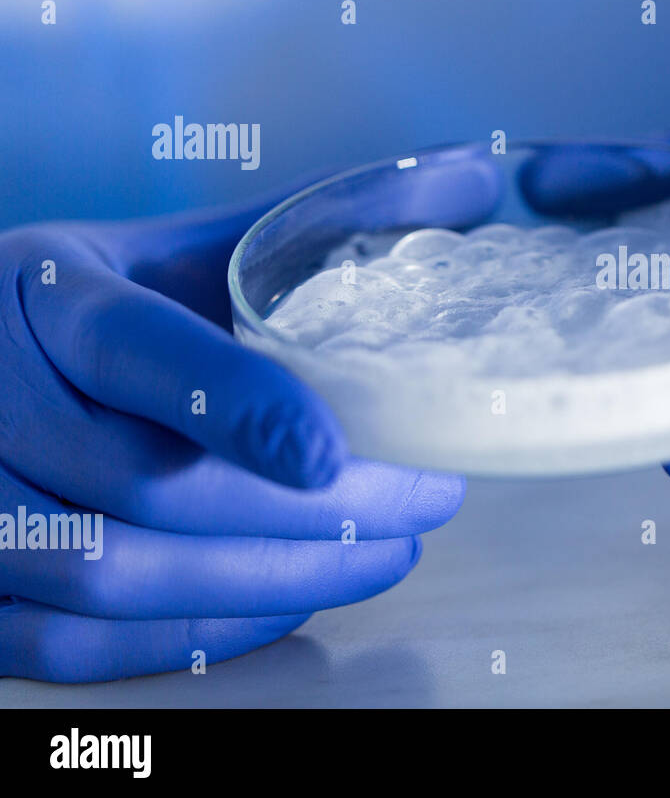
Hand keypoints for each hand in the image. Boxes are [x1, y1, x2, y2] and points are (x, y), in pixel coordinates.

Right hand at [0, 163, 494, 681]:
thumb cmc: (98, 303)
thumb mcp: (179, 245)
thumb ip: (315, 219)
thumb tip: (473, 176)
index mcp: (48, 293)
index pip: (138, 350)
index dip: (239, 408)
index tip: (337, 454)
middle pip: (151, 484)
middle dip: (308, 513)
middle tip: (425, 501)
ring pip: (114, 574)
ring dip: (270, 580)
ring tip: (386, 555)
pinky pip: (73, 641)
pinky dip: (196, 632)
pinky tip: (291, 600)